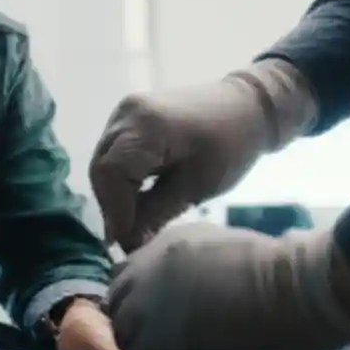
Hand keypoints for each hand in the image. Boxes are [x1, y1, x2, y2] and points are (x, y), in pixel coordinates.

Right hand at [89, 59, 317, 251]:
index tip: (126, 242)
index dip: (114, 211)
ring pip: (104, 161)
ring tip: (133, 221)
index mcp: (147, 125)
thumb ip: (156, 212)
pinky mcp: (130, 116)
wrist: (247, 106)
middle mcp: (127, 113)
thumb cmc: (232, 145)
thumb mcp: (197, 185)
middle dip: (112, 205)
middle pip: (102, 167)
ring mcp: (126, 111)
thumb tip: (127, 243)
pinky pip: (114, 151)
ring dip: (114, 193)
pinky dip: (121, 178)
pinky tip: (136, 198)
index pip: (110, 173)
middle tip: (129, 237)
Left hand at [108, 222, 349, 349]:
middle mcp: (150, 267)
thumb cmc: (279, 268)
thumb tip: (194, 284)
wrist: (295, 286)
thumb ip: (197, 261)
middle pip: (116, 303)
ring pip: (124, 333)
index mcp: (166, 243)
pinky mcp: (164, 335)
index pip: (124, 274)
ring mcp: (153, 301)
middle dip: (131, 324)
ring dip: (142, 349)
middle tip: (157, 344)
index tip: (152, 316)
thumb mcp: (224, 247)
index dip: (134, 299)